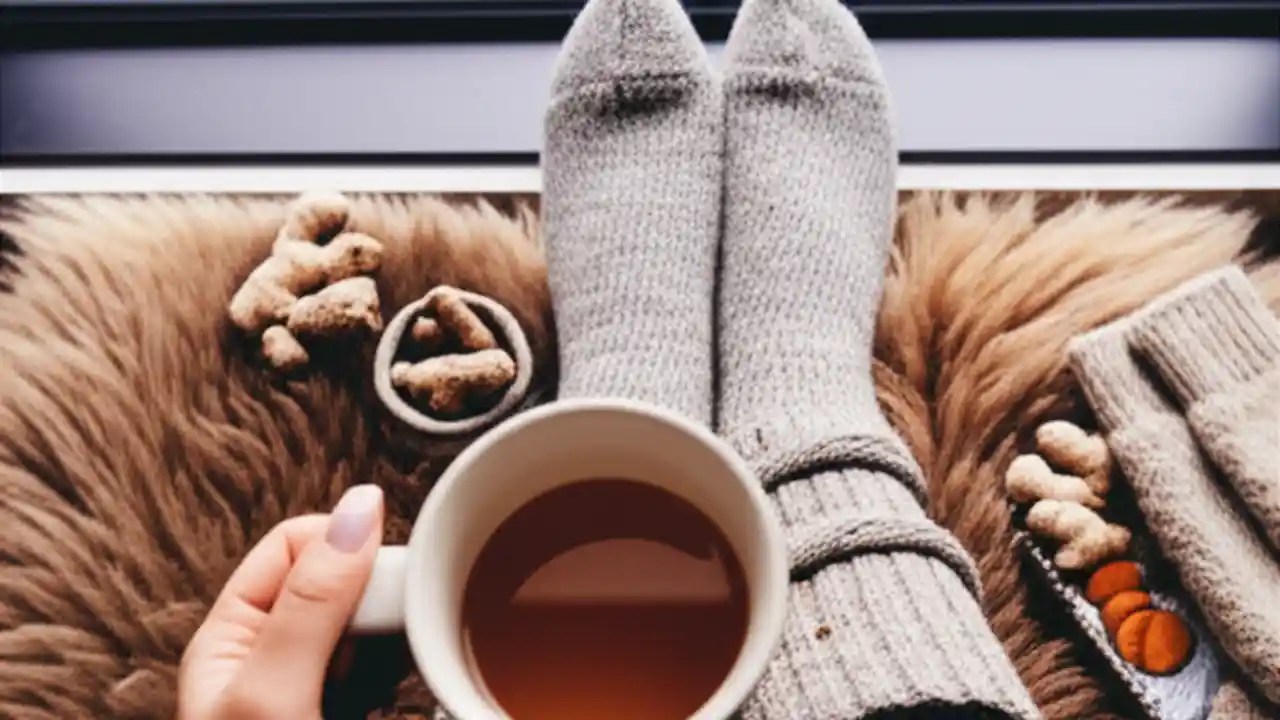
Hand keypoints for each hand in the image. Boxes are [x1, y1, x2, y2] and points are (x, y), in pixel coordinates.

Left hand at [178, 484, 383, 719]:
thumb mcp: (271, 696)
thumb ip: (312, 603)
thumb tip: (359, 508)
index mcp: (230, 637)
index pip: (298, 542)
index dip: (350, 549)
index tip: (389, 588)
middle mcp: (270, 657)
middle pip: (344, 580)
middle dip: (381, 599)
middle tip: (396, 640)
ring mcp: (312, 688)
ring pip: (374, 625)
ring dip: (399, 635)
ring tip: (399, 672)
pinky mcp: (350, 709)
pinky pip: (389, 667)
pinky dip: (404, 668)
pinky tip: (406, 681)